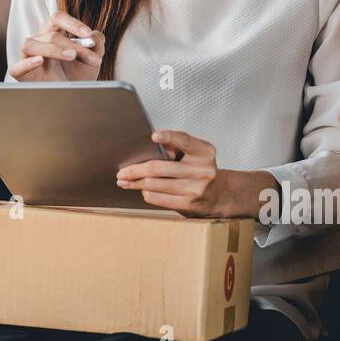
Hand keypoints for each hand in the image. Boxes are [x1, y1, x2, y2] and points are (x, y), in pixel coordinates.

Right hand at [8, 10, 105, 81]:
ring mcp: (28, 57)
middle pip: (51, 35)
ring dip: (53, 49)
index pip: (57, 18)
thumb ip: (96, 44)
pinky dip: (27, 63)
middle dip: (75, 46)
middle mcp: (39, 41)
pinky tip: (40, 61)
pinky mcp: (22, 74)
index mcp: (53, 33)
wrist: (74, 97)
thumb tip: (94, 36)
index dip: (72, 23)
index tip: (88, 34)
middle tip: (93, 59)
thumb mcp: (93, 58)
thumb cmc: (79, 75)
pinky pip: (16, 67)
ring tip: (72, 56)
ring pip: (30, 44)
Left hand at [116, 129, 277, 218]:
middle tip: (122, 172)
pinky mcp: (189, 204)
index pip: (184, 140)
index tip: (154, 136)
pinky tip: (142, 190)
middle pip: (158, 168)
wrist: (217, 196)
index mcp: (204, 152)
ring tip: (126, 182)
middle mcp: (203, 169)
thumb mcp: (195, 153)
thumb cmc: (199, 170)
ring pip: (153, 184)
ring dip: (135, 183)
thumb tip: (150, 145)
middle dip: (134, 170)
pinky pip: (158, 197)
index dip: (169, 137)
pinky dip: (146, 193)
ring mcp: (196, 188)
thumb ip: (177, 145)